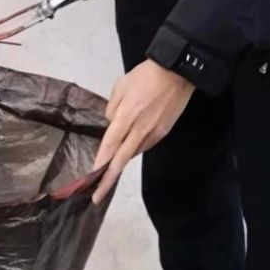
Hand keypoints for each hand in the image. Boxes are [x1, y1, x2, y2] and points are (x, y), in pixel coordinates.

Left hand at [94, 61, 194, 200]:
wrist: (178, 72)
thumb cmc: (146, 75)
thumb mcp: (121, 86)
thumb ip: (113, 108)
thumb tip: (112, 124)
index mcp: (126, 116)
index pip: (109, 145)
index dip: (100, 164)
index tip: (91, 179)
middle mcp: (139, 129)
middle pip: (120, 159)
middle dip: (108, 180)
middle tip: (97, 196)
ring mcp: (153, 133)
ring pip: (132, 154)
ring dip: (120, 164)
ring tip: (108, 173)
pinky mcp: (163, 132)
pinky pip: (144, 146)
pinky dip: (134, 149)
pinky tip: (128, 151)